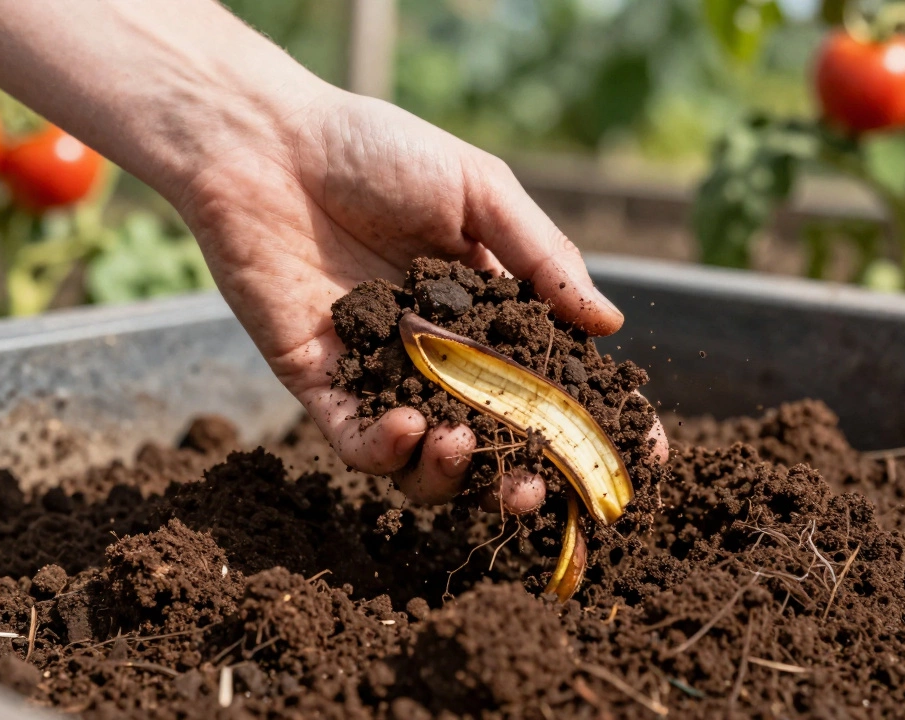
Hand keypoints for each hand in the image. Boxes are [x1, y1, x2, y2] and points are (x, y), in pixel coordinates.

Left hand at [174, 88, 665, 505]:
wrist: (267, 145)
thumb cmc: (377, 150)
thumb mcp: (479, 188)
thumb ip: (542, 257)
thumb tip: (610, 326)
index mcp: (491, 310)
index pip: (552, 381)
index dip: (592, 423)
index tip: (637, 455)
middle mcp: (442, 353)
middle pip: (494, 441)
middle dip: (521, 478)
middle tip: (533, 490)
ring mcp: (382, 374)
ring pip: (426, 462)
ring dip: (452, 473)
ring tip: (461, 444)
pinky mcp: (323, 383)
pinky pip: (357, 444)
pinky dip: (385, 452)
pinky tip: (402, 424)